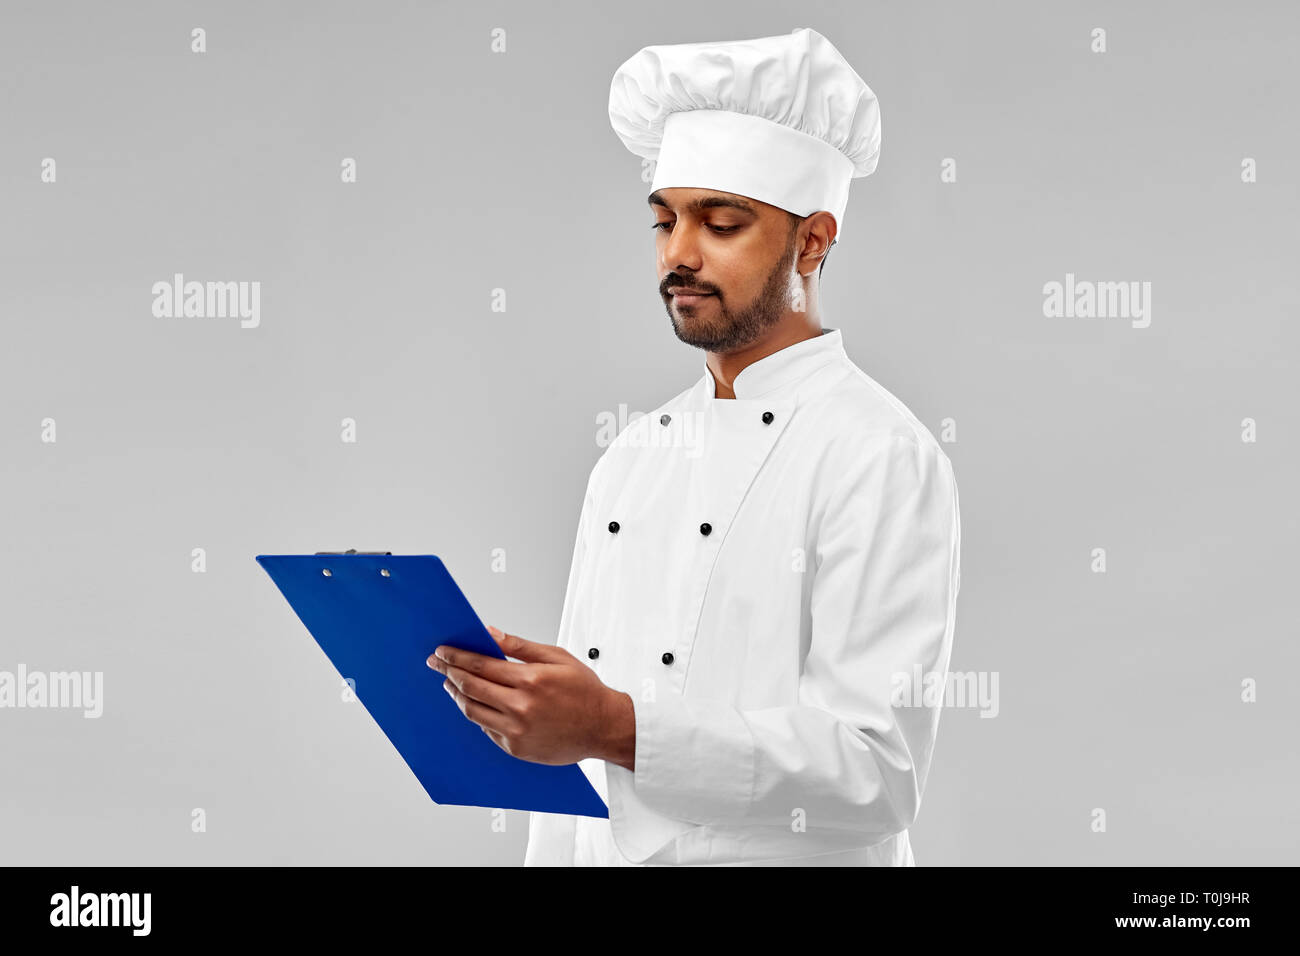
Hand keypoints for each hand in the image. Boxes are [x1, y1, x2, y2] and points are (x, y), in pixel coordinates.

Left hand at [427, 625, 634, 768]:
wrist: (603, 727)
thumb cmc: (584, 691)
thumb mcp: (557, 657)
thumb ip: (520, 646)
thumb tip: (490, 633)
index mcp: (530, 680)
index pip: (480, 665)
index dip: (456, 656)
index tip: (442, 651)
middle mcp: (520, 707)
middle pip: (470, 687)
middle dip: (449, 672)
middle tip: (437, 664)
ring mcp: (516, 731)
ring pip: (472, 710)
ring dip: (457, 695)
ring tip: (452, 684)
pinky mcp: (515, 748)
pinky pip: (486, 729)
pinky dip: (477, 713)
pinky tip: (475, 703)